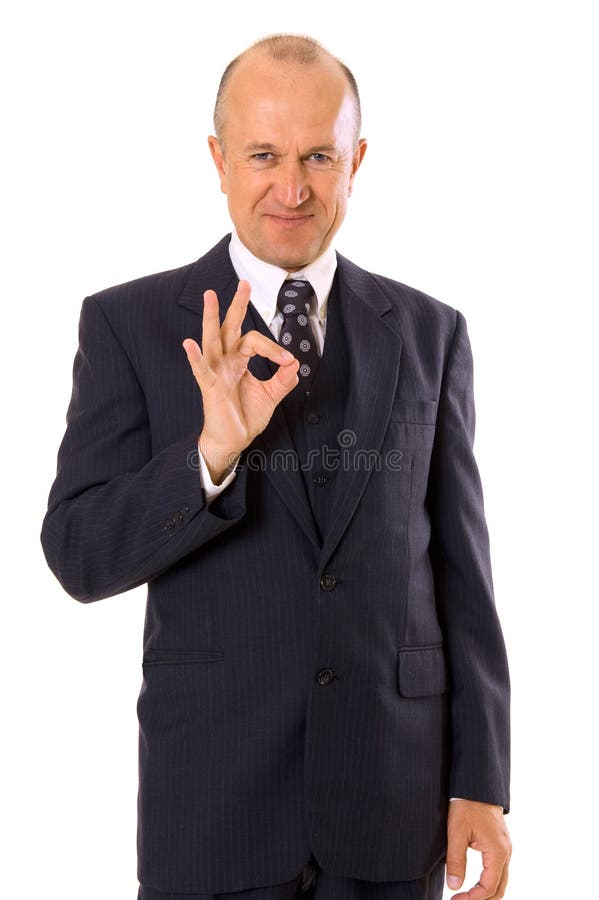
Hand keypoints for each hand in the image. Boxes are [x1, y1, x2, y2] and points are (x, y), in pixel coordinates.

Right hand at [182, 280, 298, 481]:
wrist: (233, 441)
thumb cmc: (245, 417)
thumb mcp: (270, 396)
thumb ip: (283, 380)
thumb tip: (295, 363)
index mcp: (239, 360)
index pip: (254, 341)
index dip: (273, 348)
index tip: (288, 361)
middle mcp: (225, 361)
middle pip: (229, 327)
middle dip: (237, 305)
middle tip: (245, 283)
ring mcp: (215, 372)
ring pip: (212, 340)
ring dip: (210, 317)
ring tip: (210, 296)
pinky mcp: (208, 387)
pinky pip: (200, 370)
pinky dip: (194, 357)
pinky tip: (188, 343)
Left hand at [446, 799, 511, 898]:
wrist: (477, 785)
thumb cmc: (466, 804)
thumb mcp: (456, 832)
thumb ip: (455, 860)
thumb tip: (454, 886)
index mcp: (497, 851)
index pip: (489, 887)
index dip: (473, 898)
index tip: (455, 899)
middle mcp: (505, 852)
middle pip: (499, 889)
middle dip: (481, 899)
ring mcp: (505, 848)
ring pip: (500, 881)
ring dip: (485, 893)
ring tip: (466, 897)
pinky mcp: (500, 844)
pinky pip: (499, 871)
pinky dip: (489, 883)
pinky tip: (474, 885)